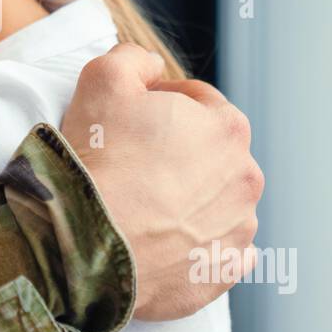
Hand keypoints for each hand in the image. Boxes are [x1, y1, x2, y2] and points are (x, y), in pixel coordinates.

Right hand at [60, 43, 262, 321]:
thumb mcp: (103, 78)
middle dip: (178, 155)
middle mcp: (246, 178)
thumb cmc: (97, 157)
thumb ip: (134, 58)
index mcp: (228, 127)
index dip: (160, 105)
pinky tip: (162, 242)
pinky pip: (216, 252)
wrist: (85, 244)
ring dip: (187, 201)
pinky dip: (195, 247)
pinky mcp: (223, 272)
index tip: (130, 122)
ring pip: (215, 203)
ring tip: (142, 208)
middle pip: (210, 154)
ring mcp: (238, 229)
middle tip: (132, 165)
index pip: (198, 102)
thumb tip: (150, 63)